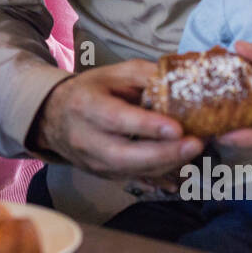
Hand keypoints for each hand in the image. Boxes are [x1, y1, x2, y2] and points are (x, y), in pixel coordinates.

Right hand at [30, 61, 201, 182]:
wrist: (56, 118)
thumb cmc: (90, 91)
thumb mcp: (114, 73)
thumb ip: (146, 75)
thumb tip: (181, 82)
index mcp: (86, 106)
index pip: (116, 119)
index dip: (146, 126)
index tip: (176, 128)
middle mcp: (86, 139)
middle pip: (124, 155)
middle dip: (163, 153)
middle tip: (195, 144)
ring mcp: (94, 162)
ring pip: (132, 171)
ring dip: (167, 164)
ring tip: (194, 150)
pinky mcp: (105, 175)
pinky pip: (135, 179)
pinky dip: (160, 176)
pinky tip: (181, 171)